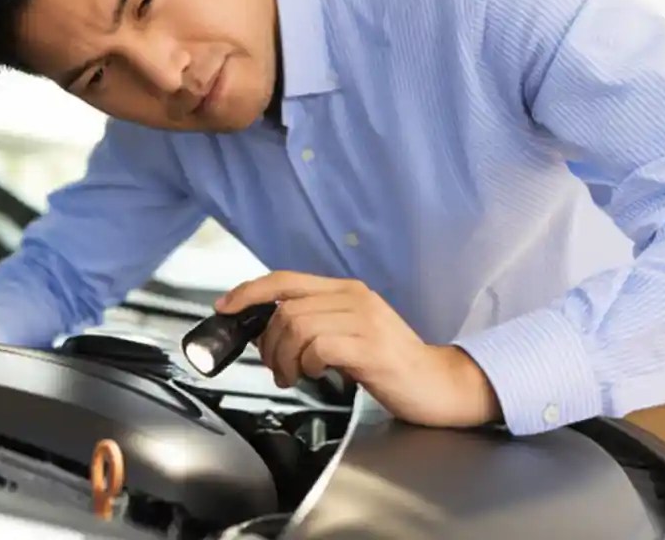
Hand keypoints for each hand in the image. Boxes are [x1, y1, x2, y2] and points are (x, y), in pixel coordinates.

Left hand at [216, 271, 501, 428]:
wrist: (439, 384)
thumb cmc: (390, 363)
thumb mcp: (348, 333)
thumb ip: (313, 324)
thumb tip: (264, 332)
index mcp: (346, 290)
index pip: (284, 279)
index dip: (248, 291)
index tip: (225, 308)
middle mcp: (354, 297)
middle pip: (285, 309)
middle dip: (267, 342)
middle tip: (275, 367)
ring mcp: (364, 320)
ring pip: (297, 327)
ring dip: (283, 358)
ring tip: (292, 376)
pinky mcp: (370, 347)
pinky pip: (318, 347)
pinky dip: (307, 364)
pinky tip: (317, 375)